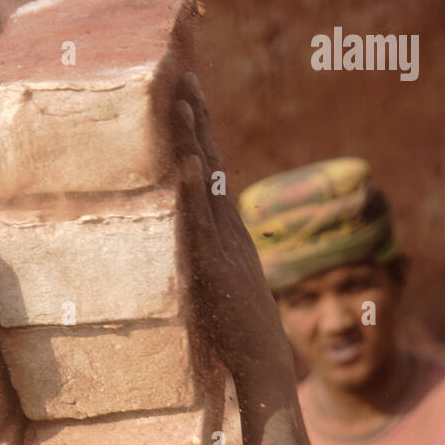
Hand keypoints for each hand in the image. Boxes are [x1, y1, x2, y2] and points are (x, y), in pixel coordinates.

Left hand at [173, 74, 292, 384]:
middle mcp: (230, 232)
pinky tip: (186, 161)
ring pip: (206, 185)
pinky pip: (200, 222)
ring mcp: (224, 247)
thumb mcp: (222, 292)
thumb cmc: (239, 339)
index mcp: (230, 235)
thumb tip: (191, 259)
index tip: (190, 100)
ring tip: (181, 100)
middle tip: (184, 78)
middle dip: (198, 122)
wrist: (263, 366)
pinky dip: (193, 190)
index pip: (213, 176)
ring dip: (193, 141)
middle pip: (211, 166)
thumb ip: (209, 269)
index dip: (201, 138)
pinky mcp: (213, 268)